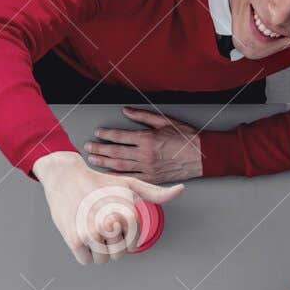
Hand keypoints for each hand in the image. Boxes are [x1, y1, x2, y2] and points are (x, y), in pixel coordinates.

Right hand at [32, 151, 182, 264]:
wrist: (65, 177)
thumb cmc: (99, 182)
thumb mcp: (129, 184)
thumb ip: (155, 193)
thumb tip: (180, 190)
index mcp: (126, 213)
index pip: (131, 245)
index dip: (125, 237)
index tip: (115, 223)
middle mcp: (109, 224)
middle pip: (118, 255)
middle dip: (111, 244)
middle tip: (101, 225)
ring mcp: (90, 233)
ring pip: (102, 260)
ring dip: (98, 250)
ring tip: (91, 229)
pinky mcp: (73, 239)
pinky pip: (86, 261)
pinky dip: (84, 253)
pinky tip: (80, 233)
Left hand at [85, 107, 203, 182]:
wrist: (201, 156)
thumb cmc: (185, 137)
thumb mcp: (164, 120)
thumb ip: (143, 116)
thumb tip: (126, 111)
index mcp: (147, 139)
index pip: (120, 136)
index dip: (106, 134)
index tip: (98, 133)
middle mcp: (145, 155)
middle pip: (116, 152)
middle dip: (99, 149)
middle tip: (88, 147)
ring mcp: (147, 168)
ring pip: (120, 166)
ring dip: (104, 163)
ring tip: (93, 160)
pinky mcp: (152, 178)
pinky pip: (130, 178)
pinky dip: (117, 176)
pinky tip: (108, 174)